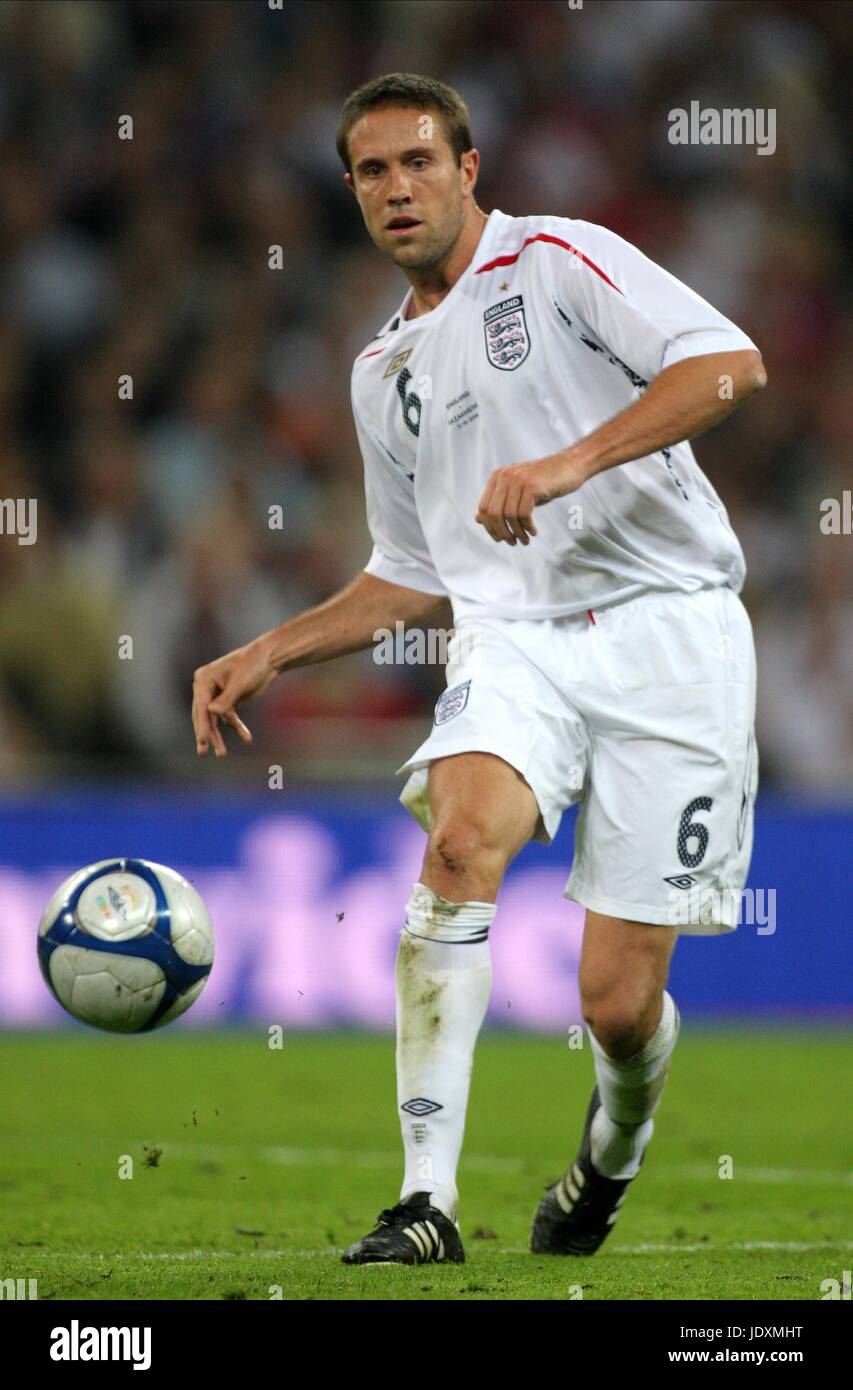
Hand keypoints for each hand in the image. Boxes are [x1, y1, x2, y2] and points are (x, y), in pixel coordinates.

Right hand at [192, 637, 277, 756]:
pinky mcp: (227, 700)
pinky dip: (237, 727)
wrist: (269, 659)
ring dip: (218, 736)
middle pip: (203, 715)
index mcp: (203, 679)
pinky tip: (247, 738)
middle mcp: (205, 687)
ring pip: (214, 720)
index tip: (203, 741)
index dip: (201, 725)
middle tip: (202, 752)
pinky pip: (228, 718)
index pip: (200, 706)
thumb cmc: (252, 666)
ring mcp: (215, 695)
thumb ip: (226, 700)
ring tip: (222, 754)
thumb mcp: (240, 684)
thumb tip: (211, 713)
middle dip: (205, 734)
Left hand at [475, 451, 585, 544]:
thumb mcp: (518, 491)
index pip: (483, 508)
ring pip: (509, 516)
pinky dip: (527, 527)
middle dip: (501, 532)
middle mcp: (505, 476)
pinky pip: (523, 514)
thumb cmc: (544, 481)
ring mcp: (519, 479)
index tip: (499, 538)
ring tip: (525, 540)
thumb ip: (499, 503)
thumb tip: (478, 519)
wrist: (570, 466)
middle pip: (494, 513)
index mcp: (497, 477)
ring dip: (517, 533)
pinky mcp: (532, 486)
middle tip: (512, 542)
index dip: (489, 527)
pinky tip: (533, 532)